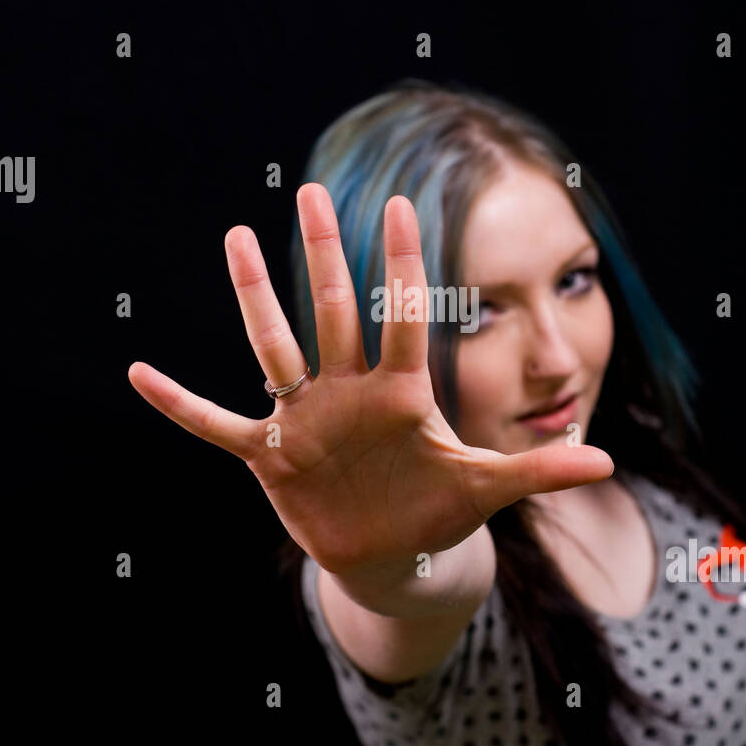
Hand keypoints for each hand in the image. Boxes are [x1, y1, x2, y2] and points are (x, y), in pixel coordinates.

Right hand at [128, 184, 613, 593]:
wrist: (390, 551)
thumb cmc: (436, 511)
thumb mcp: (487, 491)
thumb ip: (540, 470)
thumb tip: (608, 465)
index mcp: (399, 395)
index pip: (401, 318)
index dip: (399, 265)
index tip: (397, 205)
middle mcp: (346, 392)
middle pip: (331, 313)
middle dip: (320, 255)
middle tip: (307, 193)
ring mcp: (304, 419)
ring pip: (274, 347)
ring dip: (253, 297)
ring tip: (233, 236)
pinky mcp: (270, 454)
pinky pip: (215, 423)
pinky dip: (180, 405)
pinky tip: (137, 375)